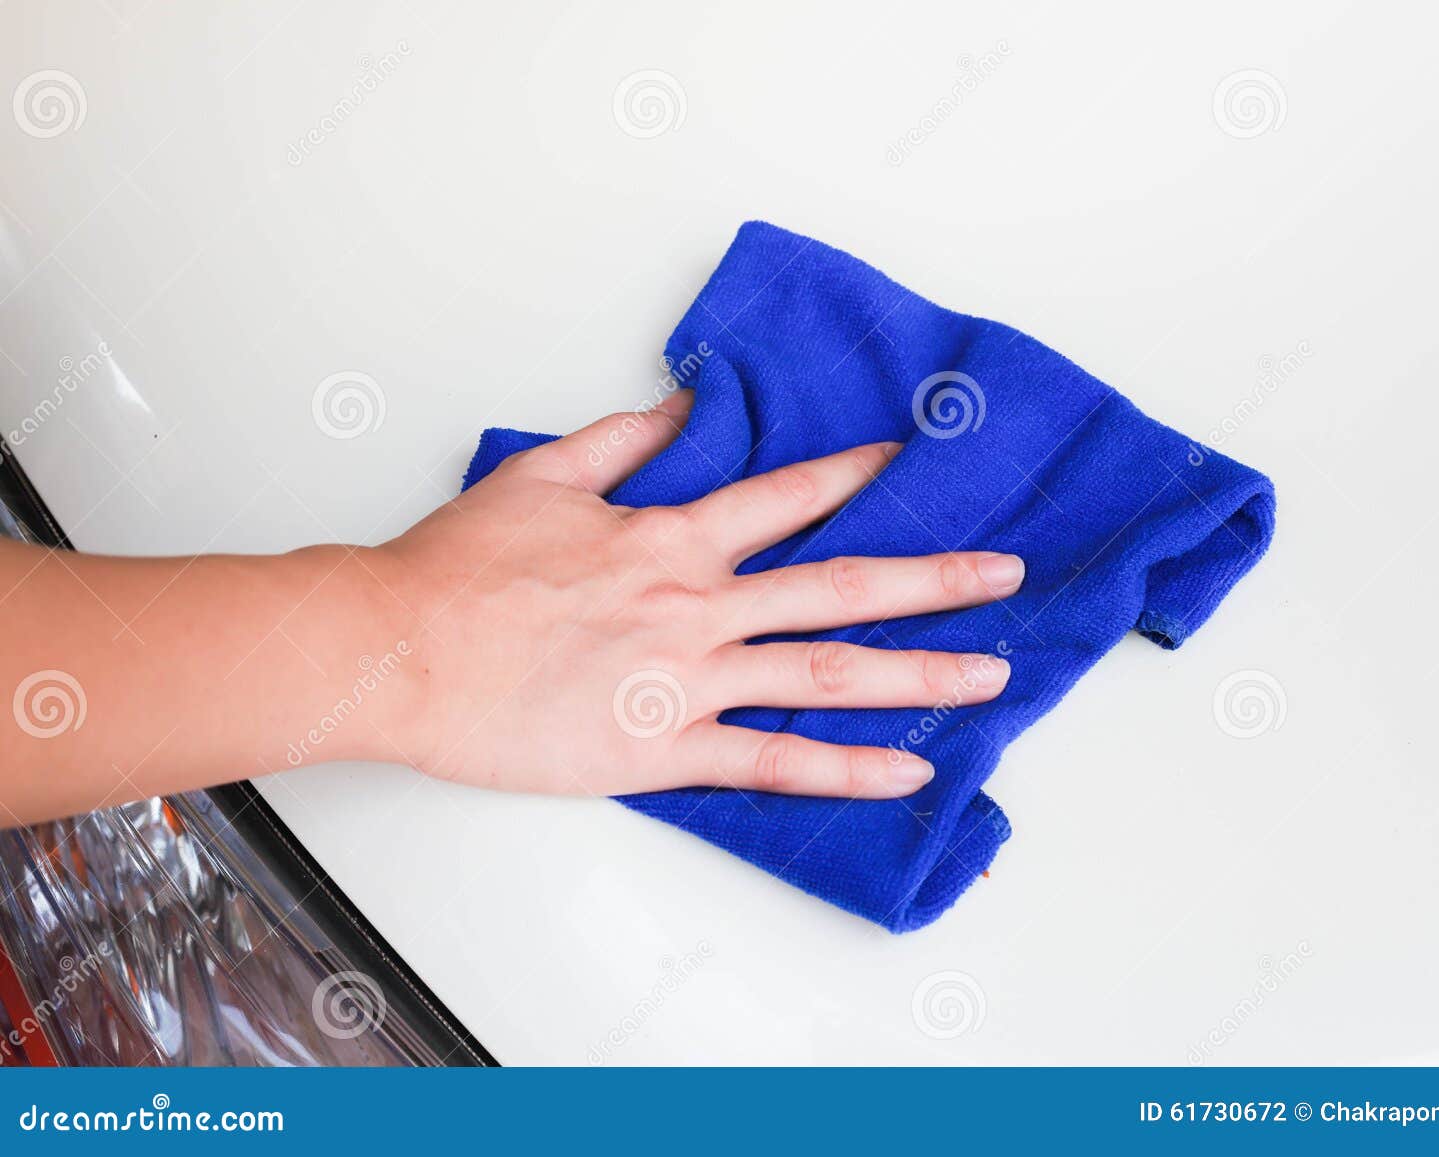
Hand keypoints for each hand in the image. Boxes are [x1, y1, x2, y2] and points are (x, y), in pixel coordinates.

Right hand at [376, 390, 1022, 798]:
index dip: (856, 475)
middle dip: (934, 577)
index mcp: (669, 538)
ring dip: (917, 672)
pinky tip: (905, 769)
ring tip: (989, 674)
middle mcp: (697, 605)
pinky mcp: (660, 750)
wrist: (397, 648)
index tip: (912, 463)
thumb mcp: (543, 476)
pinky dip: (844, 768)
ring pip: (828, 673)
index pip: (787, 497)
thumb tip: (684, 400)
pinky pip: (772, 763)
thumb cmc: (458, 570)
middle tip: (1005, 574)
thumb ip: (624, 438)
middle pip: (840, 585)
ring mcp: (686, 680)